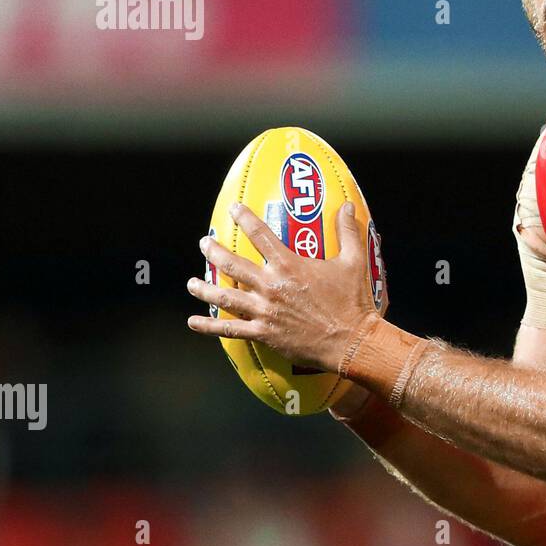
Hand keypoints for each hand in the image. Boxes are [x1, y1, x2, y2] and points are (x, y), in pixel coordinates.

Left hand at [187, 201, 382, 374]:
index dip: (244, 218)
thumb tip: (348, 205)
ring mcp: (264, 311)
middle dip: (213, 252)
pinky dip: (208, 327)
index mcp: (289, 265)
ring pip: (223, 297)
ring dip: (203, 288)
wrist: (351, 340)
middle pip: (232, 265)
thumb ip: (348, 231)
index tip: (234, 209)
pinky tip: (193, 322)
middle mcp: (271, 286)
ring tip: (191, 283)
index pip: (260, 235)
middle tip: (204, 244)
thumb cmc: (353, 301)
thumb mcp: (354, 261)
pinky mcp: (263, 333)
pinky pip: (230, 329)